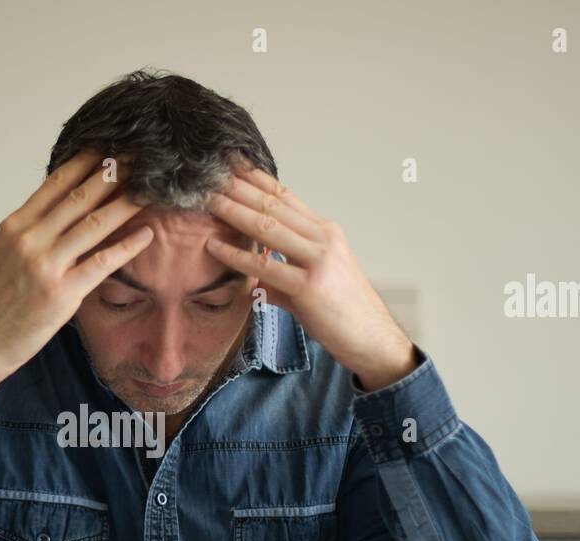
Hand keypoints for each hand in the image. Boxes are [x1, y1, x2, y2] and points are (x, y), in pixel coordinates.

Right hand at [0, 149, 154, 386]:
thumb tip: (65, 207)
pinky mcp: (63, 294)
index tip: (109, 146)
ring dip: (125, 203)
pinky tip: (146, 233)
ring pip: (93, 224)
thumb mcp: (6, 254)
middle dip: (111, 174)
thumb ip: (33, 230)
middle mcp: (30, 239)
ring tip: (149, 188)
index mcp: (15, 225)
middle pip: (78, 197)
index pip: (55, 184)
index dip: (86, 162)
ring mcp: (46, 266)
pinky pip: (102, 262)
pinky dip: (127, 246)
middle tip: (139, 157)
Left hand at [203, 163, 417, 390]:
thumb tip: (257, 278)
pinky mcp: (309, 286)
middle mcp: (323, 238)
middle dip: (241, 187)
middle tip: (212, 173)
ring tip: (209, 201)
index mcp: (325, 232)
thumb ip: (283, 275)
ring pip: (268, 228)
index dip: (258, 178)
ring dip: (234, 212)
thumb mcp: (313, 282)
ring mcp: (318, 260)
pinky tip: (215, 247)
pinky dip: (237, 256)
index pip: (286, 197)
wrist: (370, 337)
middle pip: (274, 206)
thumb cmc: (342, 311)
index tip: (233, 164)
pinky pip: (265, 267)